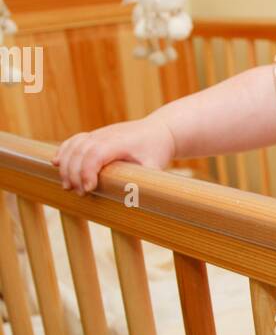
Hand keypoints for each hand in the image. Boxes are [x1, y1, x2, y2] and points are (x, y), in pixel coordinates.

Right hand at [51, 118, 175, 194]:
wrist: (159, 131)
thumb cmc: (157, 151)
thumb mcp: (155, 168)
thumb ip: (145, 184)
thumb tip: (135, 203)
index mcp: (121, 142)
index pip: (96, 153)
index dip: (88, 170)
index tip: (89, 189)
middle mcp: (106, 135)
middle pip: (80, 151)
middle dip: (75, 173)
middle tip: (79, 193)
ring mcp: (98, 134)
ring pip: (74, 145)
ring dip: (66, 165)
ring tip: (67, 186)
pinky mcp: (94, 135)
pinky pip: (74, 141)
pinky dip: (63, 152)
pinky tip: (56, 164)